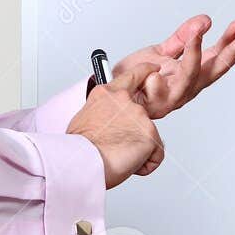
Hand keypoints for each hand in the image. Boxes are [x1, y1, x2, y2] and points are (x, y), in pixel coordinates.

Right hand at [66, 63, 165, 188]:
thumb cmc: (79, 147)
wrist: (82, 162)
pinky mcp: (150, 134)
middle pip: (142, 117)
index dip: (146, 71)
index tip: (154, 69)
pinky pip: (155, 155)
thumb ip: (103, 112)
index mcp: (107, 94)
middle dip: (135, 134)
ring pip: (148, 138)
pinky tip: (128, 163)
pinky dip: (145, 164)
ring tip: (116, 156)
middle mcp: (125, 101)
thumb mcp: (85, 118)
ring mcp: (139, 116)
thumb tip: (108, 121)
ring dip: (137, 151)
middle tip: (117, 146)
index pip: (133, 75)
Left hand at [111, 14, 234, 118]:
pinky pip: (156, 88)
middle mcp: (188, 87)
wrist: (114, 92)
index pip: (217, 57)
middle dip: (231, 52)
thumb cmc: (138, 76)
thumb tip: (204, 21)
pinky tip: (152, 73)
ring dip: (195, 54)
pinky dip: (154, 80)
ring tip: (196, 33)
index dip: (230, 43)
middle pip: (214, 70)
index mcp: (192, 74)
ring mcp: (173, 96)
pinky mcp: (154, 103)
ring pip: (189, 76)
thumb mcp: (162, 51)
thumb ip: (183, 37)